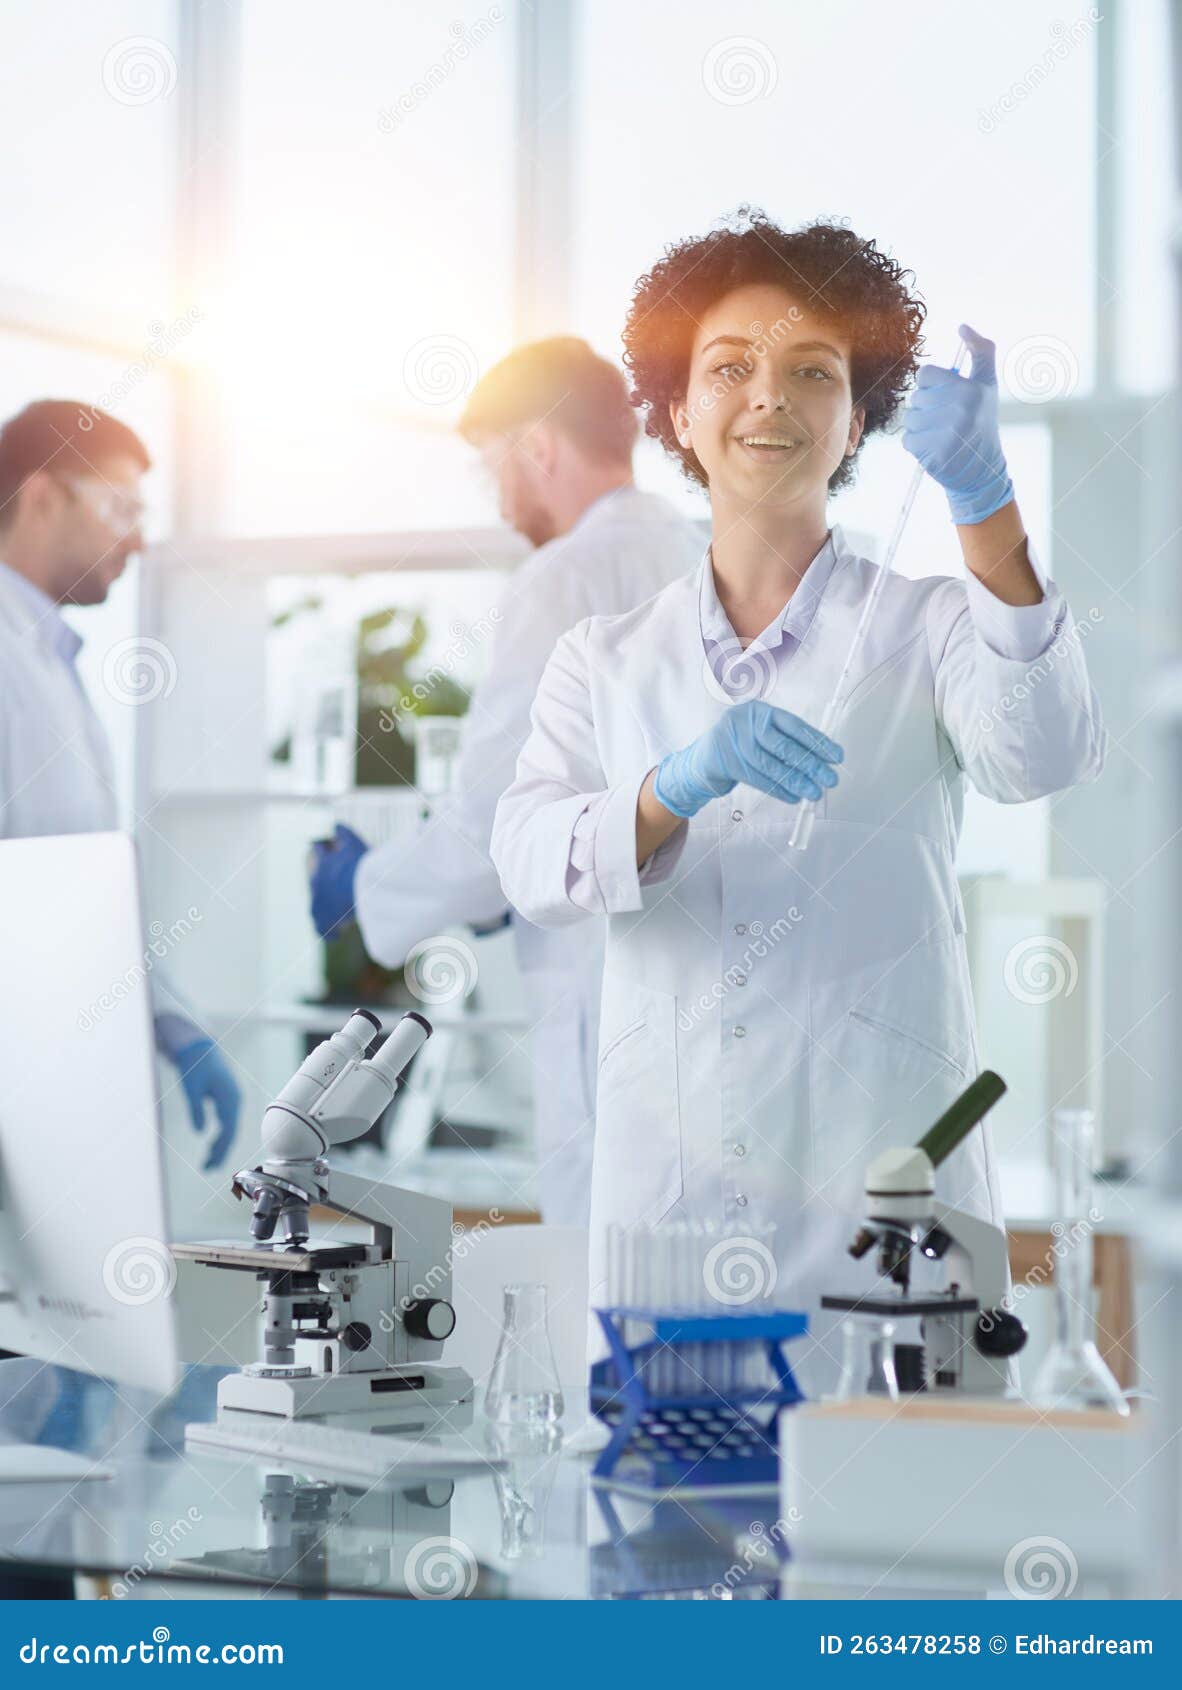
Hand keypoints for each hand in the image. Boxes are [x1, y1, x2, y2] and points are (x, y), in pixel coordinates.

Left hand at [176, 1038, 240, 1171]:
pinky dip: (220, 1134)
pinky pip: (227, 1122)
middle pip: (231, 1132)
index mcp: (229, 1098)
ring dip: (220, 1145)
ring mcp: (232, 1099)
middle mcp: (234, 1100)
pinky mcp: (226, 1098)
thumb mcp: (191, 1088)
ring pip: (229, 1128)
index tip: (210, 1163)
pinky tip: (212, 1144)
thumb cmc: (194, 1065)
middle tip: (207, 1167)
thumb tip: (200, 1132)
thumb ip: (196, 1110)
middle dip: (220, 1151)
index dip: (221, 1148)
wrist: (198, 1047)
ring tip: (208, 1161)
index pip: (228, 1130)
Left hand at [309, 823, 368, 937]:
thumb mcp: (354, 844)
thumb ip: (344, 832)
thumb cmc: (360, 866)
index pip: (319, 852)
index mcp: (323, 864)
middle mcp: (316, 885)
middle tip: (333, 887)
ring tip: (332, 915)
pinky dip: (328, 932)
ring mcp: (319, 904)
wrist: (364, 889)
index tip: (323, 848)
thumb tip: (336, 824)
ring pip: (316, 909)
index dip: (322, 849)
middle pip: (315, 884)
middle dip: (322, 884)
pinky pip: (323, 929)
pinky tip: (334, 935)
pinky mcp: (325, 920)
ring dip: (323, 910)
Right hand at [653, 699, 842, 818]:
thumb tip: (822, 759)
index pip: (794, 725)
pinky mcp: (724, 762)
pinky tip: (794, 797)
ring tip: (814, 793)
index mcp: (759, 710)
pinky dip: (778, 789)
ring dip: (796, 781)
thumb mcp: (759, 733)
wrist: (701, 759)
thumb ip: (785, 739)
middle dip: (811, 764)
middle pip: (784, 745)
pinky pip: (758, 778)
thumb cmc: (739, 745)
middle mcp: (745, 721)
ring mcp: (732, 741)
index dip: (817, 742)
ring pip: (771, 765)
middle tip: (831, 779)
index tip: (837, 757)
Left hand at [902, 323, 1012, 524]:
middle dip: (926, 408)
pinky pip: (907, 439)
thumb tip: (963, 326)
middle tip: (947, 420)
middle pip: (916, 397)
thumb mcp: (987, 384)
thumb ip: (981, 351)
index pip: (925, 374)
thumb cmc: (981, 421)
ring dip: (920, 427)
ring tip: (941, 434)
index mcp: (969, 388)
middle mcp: (959, 409)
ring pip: (910, 418)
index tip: (947, 397)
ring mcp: (946, 433)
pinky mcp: (933, 453)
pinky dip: (917, 444)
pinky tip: (935, 447)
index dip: (932, 386)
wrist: (981, 468)